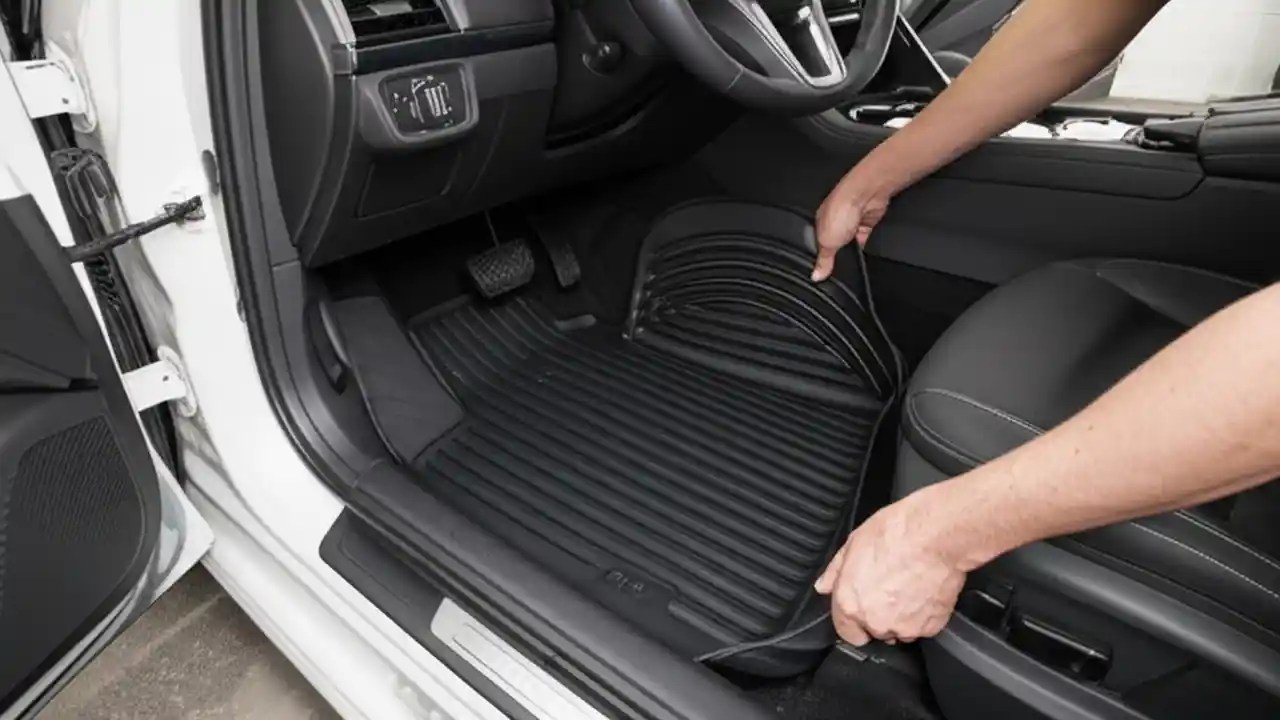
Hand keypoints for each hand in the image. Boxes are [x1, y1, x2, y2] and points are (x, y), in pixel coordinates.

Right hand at [812, 179, 890, 281]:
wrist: (865, 196)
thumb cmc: (840, 208)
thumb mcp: (826, 242)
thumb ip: (823, 260)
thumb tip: (816, 275)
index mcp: (820, 223)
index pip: (818, 244)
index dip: (820, 259)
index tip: (822, 272)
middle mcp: (835, 222)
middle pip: (835, 246)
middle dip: (837, 255)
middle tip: (836, 267)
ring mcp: (852, 223)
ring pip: (850, 245)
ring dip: (851, 250)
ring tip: (851, 254)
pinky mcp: (867, 223)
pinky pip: (864, 240)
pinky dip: (864, 246)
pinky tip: (862, 249)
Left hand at [814, 496, 965, 644]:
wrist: (935, 535)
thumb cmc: (897, 533)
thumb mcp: (853, 543)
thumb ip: (835, 571)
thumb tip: (824, 585)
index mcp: (850, 603)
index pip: (846, 632)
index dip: (854, 621)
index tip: (862, 608)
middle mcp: (875, 621)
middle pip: (874, 631)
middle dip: (879, 615)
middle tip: (889, 588)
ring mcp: (904, 627)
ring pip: (899, 631)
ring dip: (902, 617)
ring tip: (909, 588)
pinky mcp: (931, 626)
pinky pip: (923, 627)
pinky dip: (924, 615)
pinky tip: (924, 591)